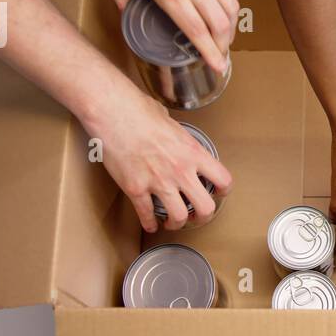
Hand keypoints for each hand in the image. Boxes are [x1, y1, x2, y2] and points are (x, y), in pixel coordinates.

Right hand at [85, 82, 232, 232]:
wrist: (112, 112)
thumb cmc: (138, 110)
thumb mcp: (170, 121)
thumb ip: (178, 137)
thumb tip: (175, 137)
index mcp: (193, 152)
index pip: (223, 179)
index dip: (223, 190)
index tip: (218, 193)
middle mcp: (180, 170)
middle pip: (206, 207)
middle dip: (203, 216)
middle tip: (197, 216)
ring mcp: (158, 182)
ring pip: (178, 217)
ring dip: (177, 223)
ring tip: (173, 222)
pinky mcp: (135, 188)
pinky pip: (146, 215)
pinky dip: (149, 224)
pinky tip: (150, 225)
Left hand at [110, 0, 238, 74]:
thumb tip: (122, 8)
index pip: (197, 32)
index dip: (209, 53)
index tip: (217, 66)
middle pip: (220, 27)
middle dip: (223, 47)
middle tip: (219, 56)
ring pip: (230, 11)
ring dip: (230, 30)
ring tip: (225, 38)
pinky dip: (228, 8)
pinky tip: (221, 11)